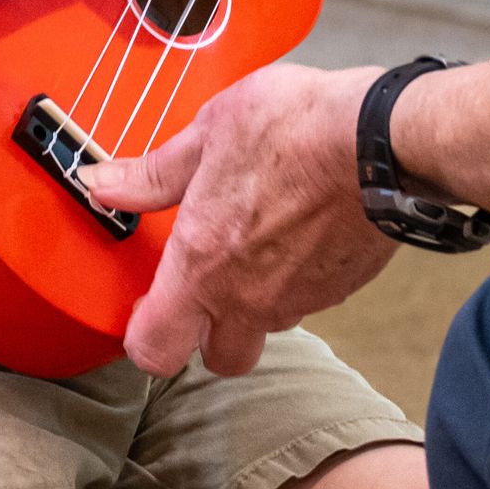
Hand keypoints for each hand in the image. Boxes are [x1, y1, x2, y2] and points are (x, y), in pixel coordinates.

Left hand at [81, 61, 397, 375]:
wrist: (383, 140)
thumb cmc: (297, 127)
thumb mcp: (211, 132)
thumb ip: (157, 172)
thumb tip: (105, 184)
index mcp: (202, 264)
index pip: (156, 348)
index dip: (145, 338)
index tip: (144, 309)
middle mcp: (249, 297)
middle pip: (220, 360)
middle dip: (207, 337)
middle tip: (201, 289)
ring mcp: (301, 298)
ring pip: (268, 326)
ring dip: (256, 301)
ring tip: (257, 240)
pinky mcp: (343, 288)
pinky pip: (309, 299)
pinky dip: (299, 276)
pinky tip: (302, 227)